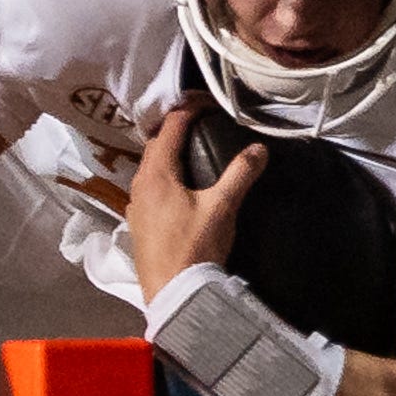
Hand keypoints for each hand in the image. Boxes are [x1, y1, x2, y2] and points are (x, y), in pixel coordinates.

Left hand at [128, 103, 265, 303]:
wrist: (173, 292)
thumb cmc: (195, 246)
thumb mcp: (222, 207)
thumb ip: (240, 174)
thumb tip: (259, 148)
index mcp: (156, 174)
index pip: (169, 129)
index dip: (188, 110)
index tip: (207, 102)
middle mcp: (139, 185)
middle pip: (155, 145)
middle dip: (175, 128)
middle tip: (201, 119)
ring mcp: (135, 205)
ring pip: (149, 167)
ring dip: (167, 152)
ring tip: (192, 146)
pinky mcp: (138, 222)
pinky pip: (148, 186)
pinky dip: (163, 174)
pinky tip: (179, 182)